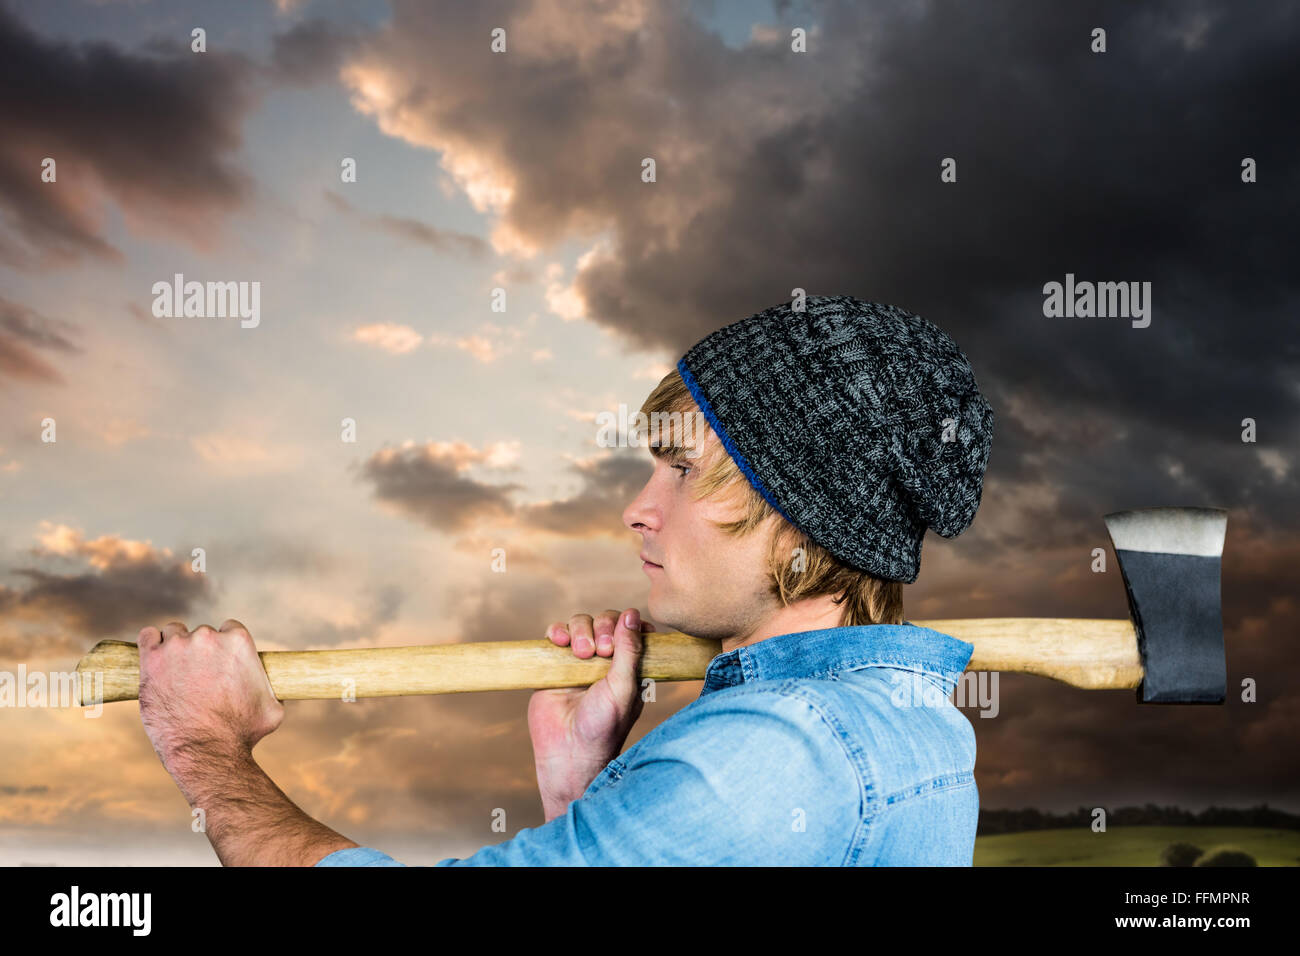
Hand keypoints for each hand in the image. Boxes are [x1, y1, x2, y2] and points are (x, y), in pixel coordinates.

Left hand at [137, 620, 283, 792]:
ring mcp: (177, 646)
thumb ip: (270, 685)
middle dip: (200, 652)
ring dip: (175, 648)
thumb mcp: (273, 706)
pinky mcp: (152, 660)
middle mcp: (208, 637)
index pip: (229, 628)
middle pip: (202, 633)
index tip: (220, 662)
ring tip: (175, 672)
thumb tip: (274, 683)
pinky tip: (155, 660)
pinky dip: (150, 644)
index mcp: (238, 641)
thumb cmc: (243, 733)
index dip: (224, 647)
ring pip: (174, 633)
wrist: (207, 751)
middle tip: (199, 677)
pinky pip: (147, 637)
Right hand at [528, 608, 652, 820]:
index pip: (631, 628)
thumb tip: (632, 613)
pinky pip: (556, 634)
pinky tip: (560, 642)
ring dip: (580, 629)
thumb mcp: (624, 687)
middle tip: (601, 651)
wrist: (568, 752)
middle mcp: (605, 660)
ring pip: (581, 623)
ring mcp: (578, 661)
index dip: (627, 625)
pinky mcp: (554, 664)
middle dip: (603, 627)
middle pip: (605, 620)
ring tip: (580, 652)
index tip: (621, 641)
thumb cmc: (604, 726)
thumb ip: (629, 650)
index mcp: (629, 665)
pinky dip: (558, 631)